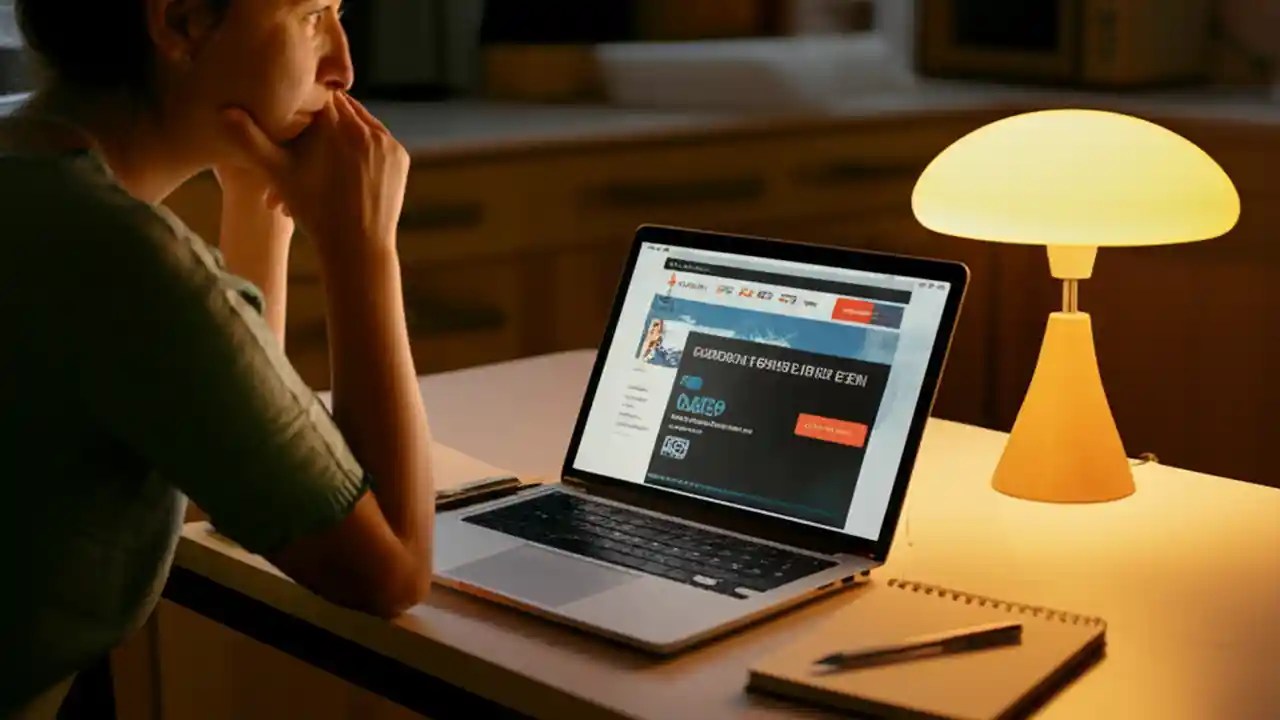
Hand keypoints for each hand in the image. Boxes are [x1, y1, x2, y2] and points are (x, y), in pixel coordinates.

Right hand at [219, 93, 409, 265]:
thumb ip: (250, 139)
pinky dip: (366, 146)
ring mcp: (388, 143)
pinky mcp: (401, 157)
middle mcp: (367, 129)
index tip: (295, 112)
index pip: (320, 98)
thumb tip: (222, 111)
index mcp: (337, 125)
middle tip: (310, 126)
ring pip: (363, 125)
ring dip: (346, 132)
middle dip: (326, 121)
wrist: (357, 245)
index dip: (305, 104)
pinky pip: (380, 142)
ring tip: (326, 145)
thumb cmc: (312, 210)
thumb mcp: (277, 173)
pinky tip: (348, 158)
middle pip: (343, 110)